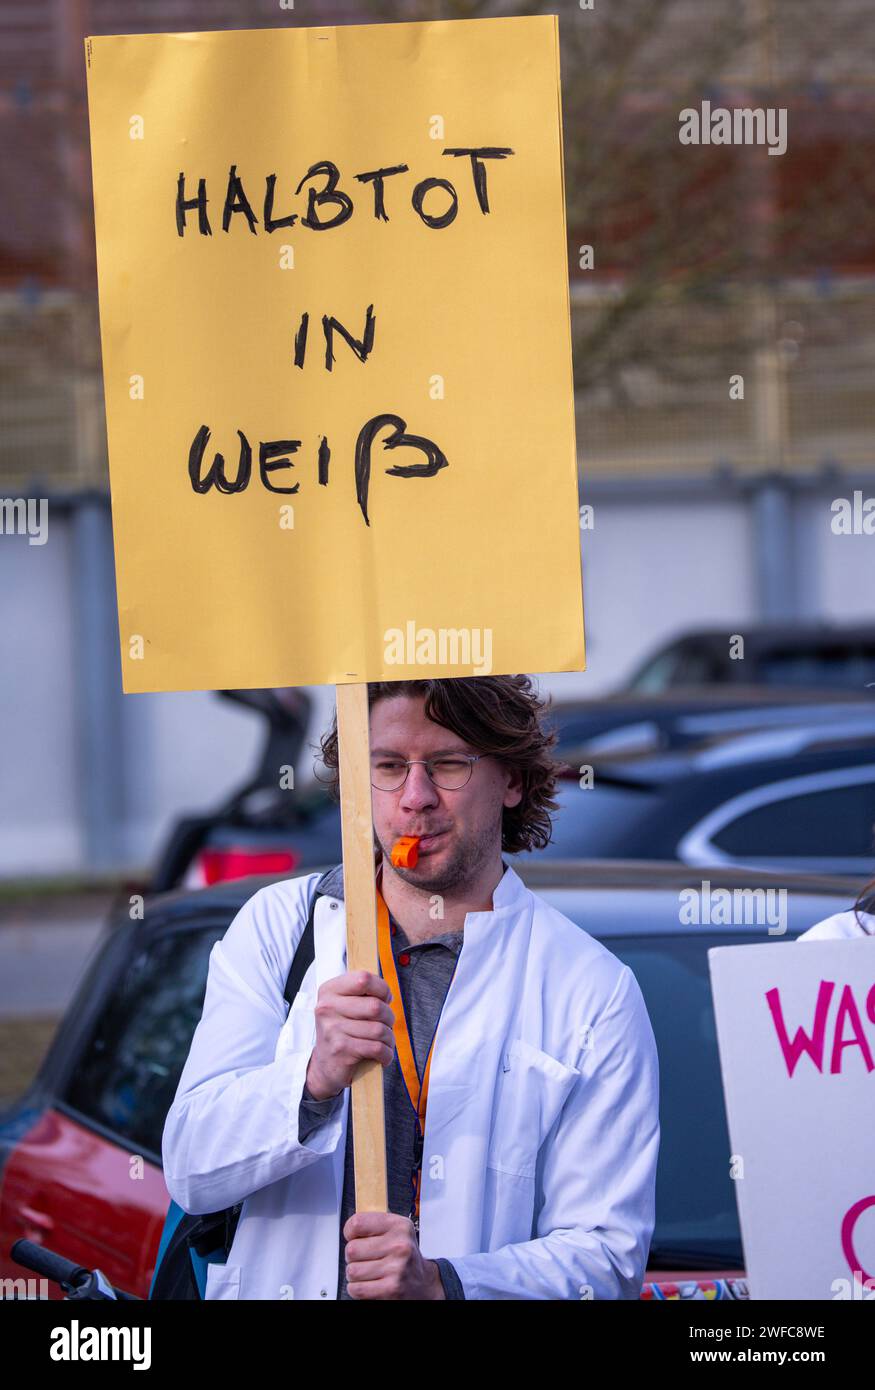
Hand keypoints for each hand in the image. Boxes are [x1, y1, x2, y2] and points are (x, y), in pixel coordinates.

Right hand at [305, 970, 394, 1099]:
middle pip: (375, 1006)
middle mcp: (327, 1008)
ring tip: (385, 1042)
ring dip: (389, 1038)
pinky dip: (387, 1053)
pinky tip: (383, 1055)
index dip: (382, 988)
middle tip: (386, 1024)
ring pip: (379, 1029)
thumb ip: (363, 994)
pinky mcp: (341, 1050)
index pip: (364, 979)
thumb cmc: (342, 1031)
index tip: (385, 999)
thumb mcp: (345, 1005)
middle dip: (388, 1017)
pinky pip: (377, 1048)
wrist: (325, 1065)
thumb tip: (387, 994)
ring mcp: (333, 1029)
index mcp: (329, 991)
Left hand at [344, 1212, 445, 1299]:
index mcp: (399, 1226)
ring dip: (355, 1275)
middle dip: (353, 1257)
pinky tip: (368, 1283)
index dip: (350, 1232)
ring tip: (368, 1272)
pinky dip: (357, 1288)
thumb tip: (351, 1225)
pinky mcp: (391, 1289)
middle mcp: (400, 1245)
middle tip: (364, 1258)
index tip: (353, 1237)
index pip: (358, 1223)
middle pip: (352, 1249)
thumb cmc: (405, 1256)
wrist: (423, 1283)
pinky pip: (357, 1288)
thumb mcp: (397, 1231)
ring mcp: (396, 1268)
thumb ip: (375, 1224)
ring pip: (352, 1271)